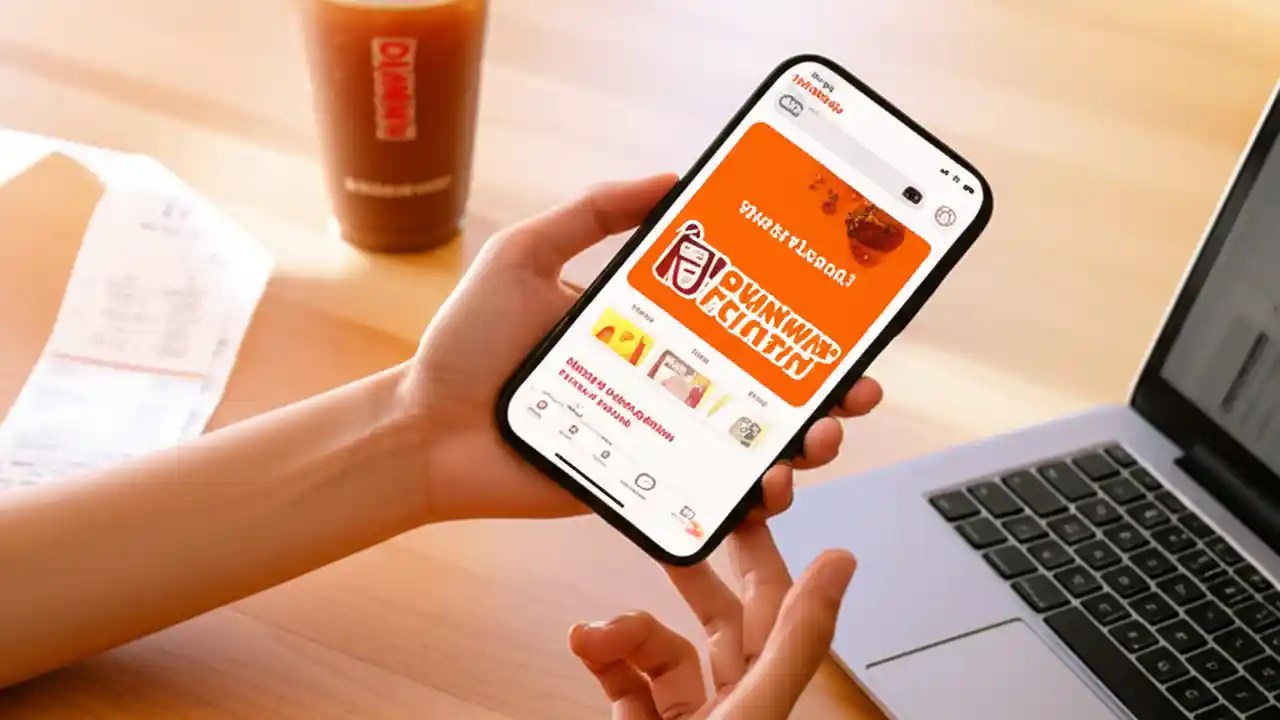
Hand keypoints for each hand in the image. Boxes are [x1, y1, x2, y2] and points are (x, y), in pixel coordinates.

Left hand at [406, 174, 882, 521]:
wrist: (426, 430)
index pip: (736, 319)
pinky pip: (707, 495)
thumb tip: (672, 177)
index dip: (792, 320)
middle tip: (856, 388)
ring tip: (821, 438)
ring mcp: (656, 438)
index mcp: (649, 327)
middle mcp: (663, 382)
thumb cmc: (468, 345)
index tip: (839, 315)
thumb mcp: (525, 254)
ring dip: (803, 445)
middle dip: (823, 392)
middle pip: (762, 389)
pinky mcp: (640, 487)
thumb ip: (593, 212)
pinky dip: (751, 497)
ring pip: (749, 446)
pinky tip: (774, 486)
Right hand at [570, 520, 855, 718]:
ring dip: (625, 629)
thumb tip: (841, 565)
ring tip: (597, 631)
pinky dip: (605, 659)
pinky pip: (626, 683)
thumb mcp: (756, 713)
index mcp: (776, 693)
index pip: (776, 605)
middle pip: (718, 618)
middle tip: (668, 527)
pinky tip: (587, 644)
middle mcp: (738, 703)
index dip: (762, 549)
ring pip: (659, 649)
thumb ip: (794, 639)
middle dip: (689, 572)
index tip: (742, 500)